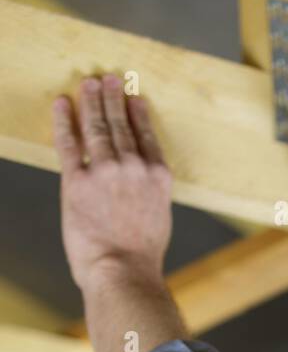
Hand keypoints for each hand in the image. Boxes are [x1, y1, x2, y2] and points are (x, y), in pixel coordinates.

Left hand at [52, 75, 172, 290]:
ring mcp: (105, 172)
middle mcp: (134, 167)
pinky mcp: (77, 181)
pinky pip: (70, 143)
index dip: (137, 113)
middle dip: (112, 98)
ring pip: (97, 127)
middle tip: (107, 79)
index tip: (133, 98)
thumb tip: (136, 188)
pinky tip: (63, 104)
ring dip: (92, 101)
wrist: (122, 272)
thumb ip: (148, 195)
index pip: (146, 135)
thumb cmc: (141, 257)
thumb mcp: (158, 219)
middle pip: (120, 124)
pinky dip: (65, 121)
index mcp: (158, 178)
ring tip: (89, 84)